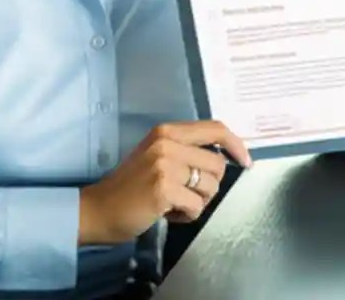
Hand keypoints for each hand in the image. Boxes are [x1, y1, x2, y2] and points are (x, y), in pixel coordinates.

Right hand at [78, 120, 251, 245]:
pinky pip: (197, 206)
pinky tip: (167, 214)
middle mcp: (167, 142)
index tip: (246, 161)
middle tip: (186, 194)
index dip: (236, 144)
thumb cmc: (129, 187)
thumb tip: (225, 157)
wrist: (98, 209)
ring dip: (198, 202)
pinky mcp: (163, 188)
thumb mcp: (156, 156)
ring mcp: (165, 165)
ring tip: (174, 203)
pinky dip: (187, 215)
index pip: (215, 128)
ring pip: (210, 186)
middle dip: (209, 185)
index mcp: (167, 131)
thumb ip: (185, 151)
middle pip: (218, 164)